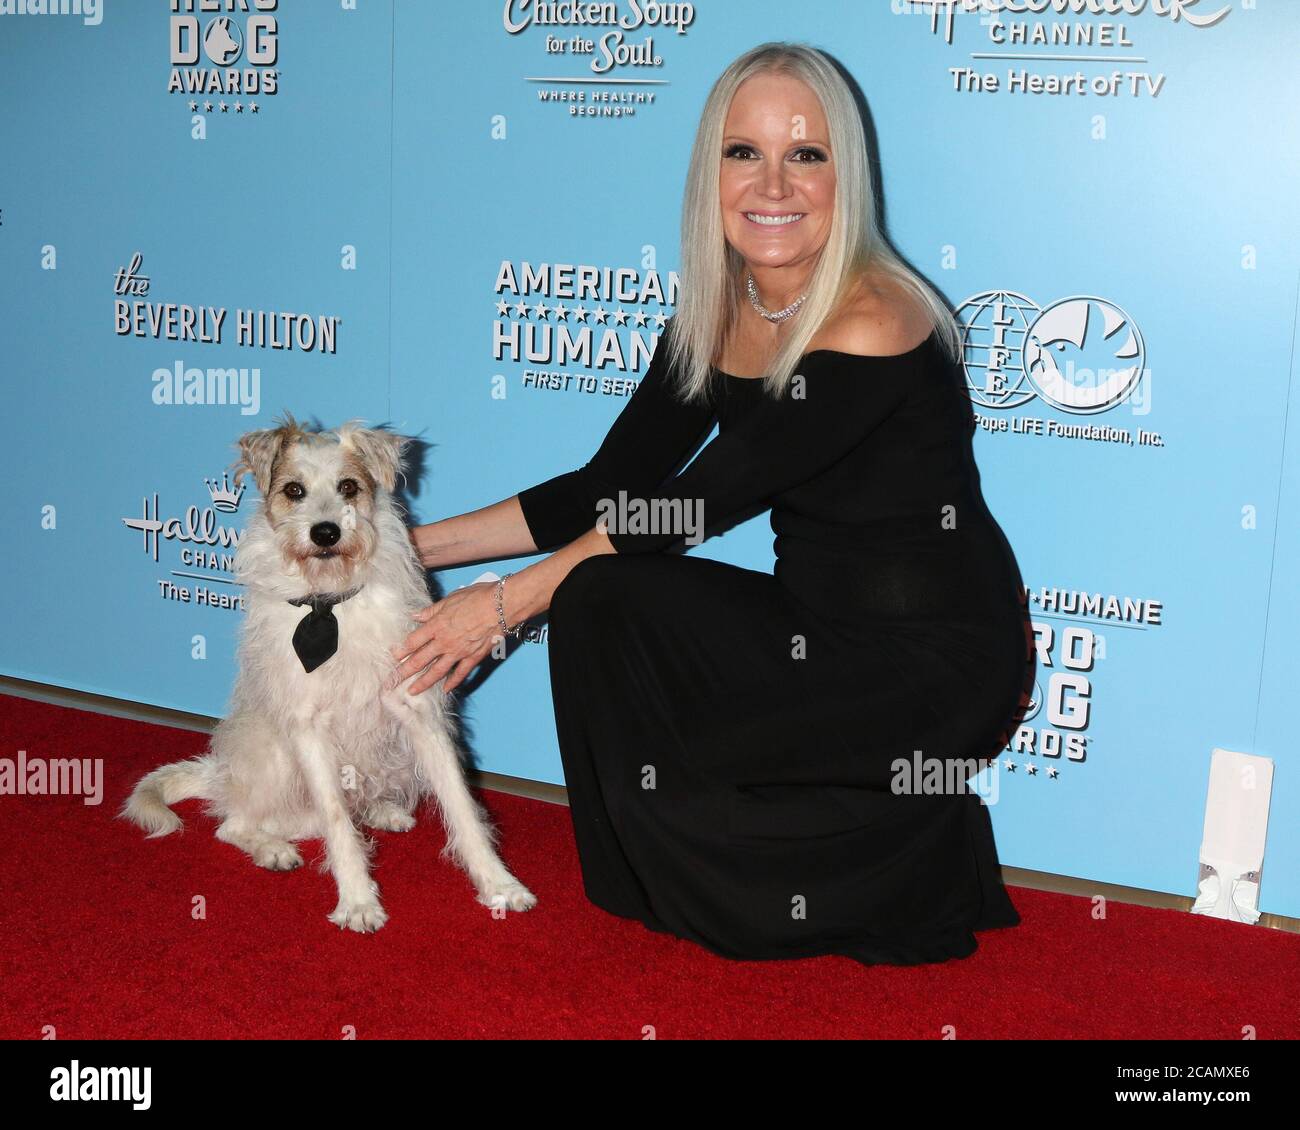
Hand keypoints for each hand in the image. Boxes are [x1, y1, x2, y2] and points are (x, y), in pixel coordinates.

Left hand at [389, 581, 509, 695]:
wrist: (501, 606)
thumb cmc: (477, 597)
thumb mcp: (450, 600)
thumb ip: (431, 611)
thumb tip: (416, 616)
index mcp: (436, 625)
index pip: (413, 642)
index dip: (401, 651)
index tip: (392, 658)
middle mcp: (444, 642)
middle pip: (420, 660)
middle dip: (404, 672)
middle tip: (392, 682)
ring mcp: (459, 652)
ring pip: (437, 671)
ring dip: (423, 683)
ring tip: (412, 691)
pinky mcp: (473, 657)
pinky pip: (460, 673)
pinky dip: (453, 682)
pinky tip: (446, 690)